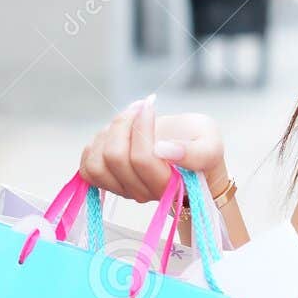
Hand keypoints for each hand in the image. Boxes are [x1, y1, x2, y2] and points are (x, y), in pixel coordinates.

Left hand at [79, 94, 225, 203]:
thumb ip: (195, 153)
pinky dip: (95, 146)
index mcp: (170, 186)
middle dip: (123, 124)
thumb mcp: (210, 143)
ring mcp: (123, 189)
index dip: (142, 126)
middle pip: (115, 158)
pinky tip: (114, 135)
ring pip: (97, 164)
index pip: (142, 159)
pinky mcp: (109, 183)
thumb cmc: (200, 146)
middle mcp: (143, 193)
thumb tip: (163, 150)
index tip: (150, 105)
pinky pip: (87, 169)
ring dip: (108, 134)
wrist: (189, 152)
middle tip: (139, 109)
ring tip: (126, 122)